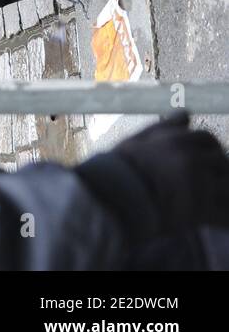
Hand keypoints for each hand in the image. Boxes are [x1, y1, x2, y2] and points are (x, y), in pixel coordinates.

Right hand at [109, 113, 228, 230]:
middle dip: (218, 169)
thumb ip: (165, 127)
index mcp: (177, 141)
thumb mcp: (137, 141)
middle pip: (221, 160)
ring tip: (211, 198)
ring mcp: (201, 185)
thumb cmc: (117, 169)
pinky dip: (223, 216)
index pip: (206, 139)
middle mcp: (193, 159)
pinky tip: (216, 218)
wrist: (114, 198)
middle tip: (206, 180)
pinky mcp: (203, 211)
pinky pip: (224, 214)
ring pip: (227, 185)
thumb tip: (186, 113)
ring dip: (222, 191)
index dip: (207, 149)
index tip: (201, 159)